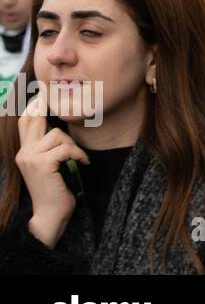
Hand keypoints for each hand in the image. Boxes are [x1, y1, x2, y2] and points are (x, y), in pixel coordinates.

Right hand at [16, 89, 88, 247]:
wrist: (51, 214)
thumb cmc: (57, 187)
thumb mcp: (50, 163)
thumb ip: (50, 146)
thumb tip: (61, 125)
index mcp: (24, 151)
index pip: (25, 121)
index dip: (34, 104)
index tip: (43, 90)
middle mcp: (23, 152)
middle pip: (35, 119)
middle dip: (48, 106)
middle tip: (59, 97)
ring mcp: (30, 157)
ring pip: (58, 134)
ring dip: (73, 146)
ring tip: (77, 159)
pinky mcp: (42, 164)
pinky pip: (66, 148)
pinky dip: (78, 155)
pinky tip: (82, 164)